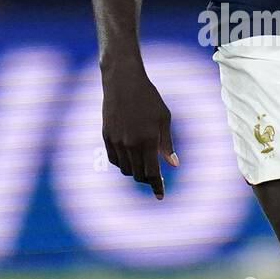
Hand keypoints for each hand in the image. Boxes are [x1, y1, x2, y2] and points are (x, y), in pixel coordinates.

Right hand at [101, 63, 177, 199]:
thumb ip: (167, 144)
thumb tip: (173, 164)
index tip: (160, 196)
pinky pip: (114, 159)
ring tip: (143, 165)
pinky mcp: (106, 136)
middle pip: (138, 175)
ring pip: (125, 169)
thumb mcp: (164, 119)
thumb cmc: (148, 99)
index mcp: (147, 141)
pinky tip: (130, 158)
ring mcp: (116, 141)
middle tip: (154, 177)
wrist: (123, 82)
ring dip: (135, 172)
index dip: (157, 186)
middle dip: (147, 179)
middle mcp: (130, 144)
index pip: (152, 173)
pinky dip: (123, 163)